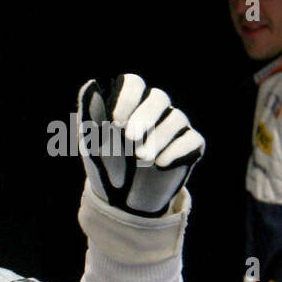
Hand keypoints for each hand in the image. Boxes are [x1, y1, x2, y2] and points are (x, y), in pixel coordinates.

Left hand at [77, 73, 203, 216]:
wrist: (120, 198)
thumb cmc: (105, 162)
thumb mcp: (91, 142)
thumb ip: (89, 114)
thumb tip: (90, 85)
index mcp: (129, 104)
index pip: (133, 84)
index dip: (126, 98)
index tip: (113, 121)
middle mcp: (154, 111)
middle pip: (158, 98)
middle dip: (144, 117)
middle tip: (129, 138)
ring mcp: (174, 127)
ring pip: (176, 119)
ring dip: (158, 138)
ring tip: (141, 158)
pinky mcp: (189, 146)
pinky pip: (191, 140)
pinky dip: (177, 151)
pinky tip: (160, 164)